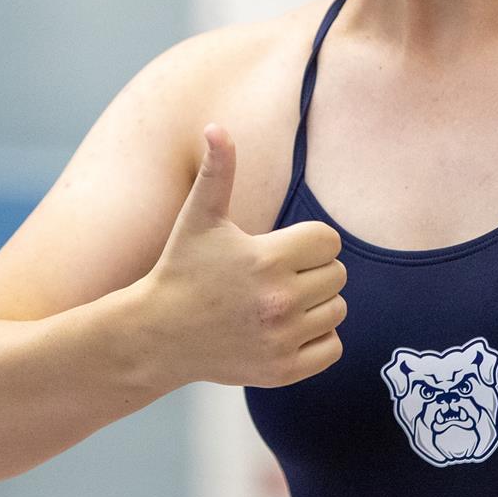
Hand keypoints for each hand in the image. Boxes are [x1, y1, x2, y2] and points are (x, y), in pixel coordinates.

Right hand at [143, 125, 346, 387]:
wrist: (159, 335)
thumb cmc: (182, 269)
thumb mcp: (199, 218)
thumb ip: (218, 172)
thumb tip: (216, 125)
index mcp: (267, 259)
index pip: (329, 241)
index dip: (308, 241)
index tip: (280, 248)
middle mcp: (280, 301)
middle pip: (337, 275)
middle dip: (313, 271)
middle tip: (276, 276)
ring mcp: (283, 339)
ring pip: (337, 310)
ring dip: (317, 304)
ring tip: (279, 301)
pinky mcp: (283, 370)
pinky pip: (333, 347)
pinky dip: (318, 338)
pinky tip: (287, 328)